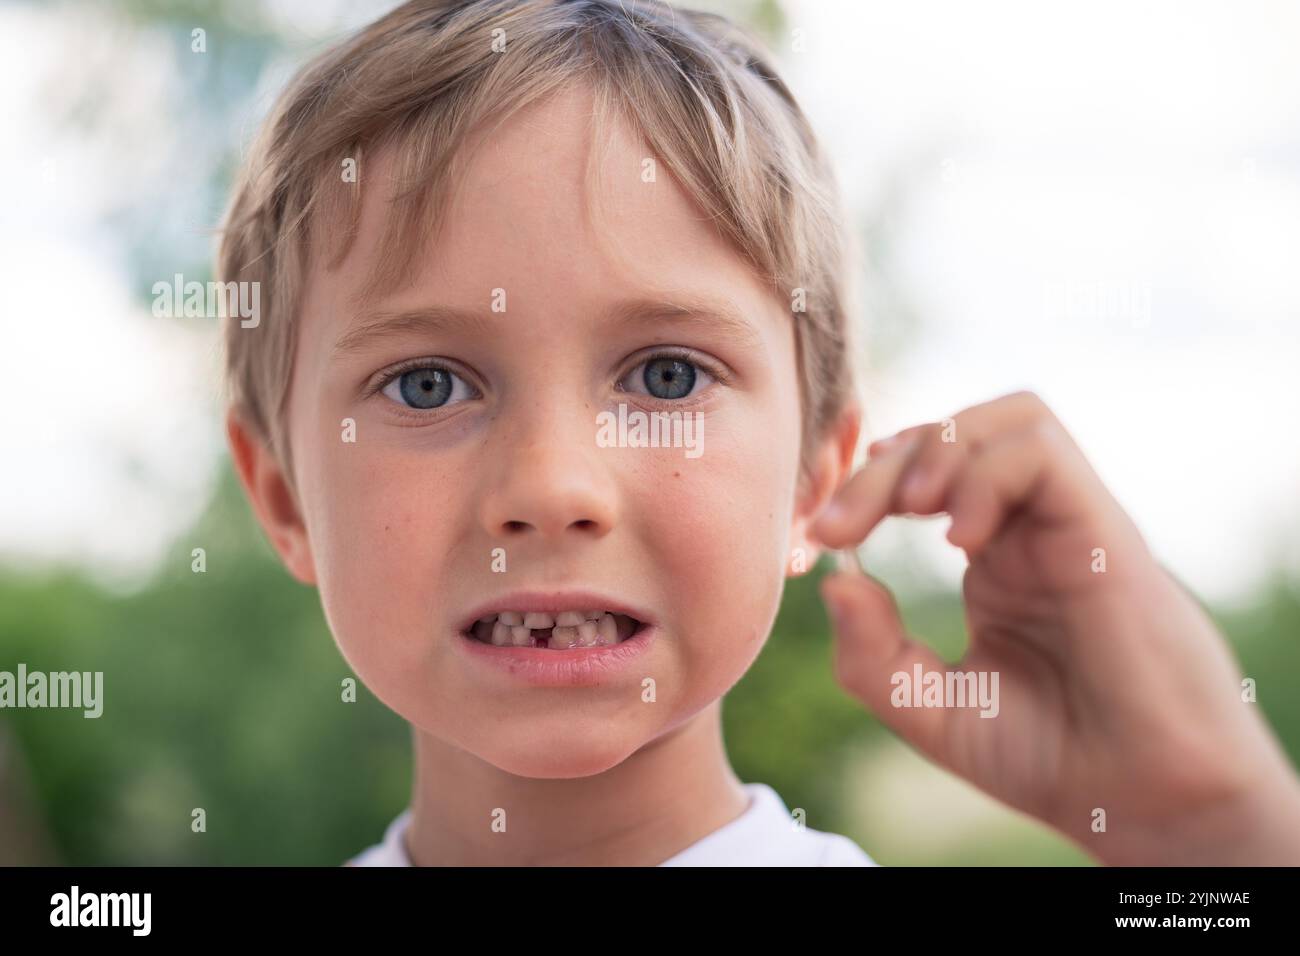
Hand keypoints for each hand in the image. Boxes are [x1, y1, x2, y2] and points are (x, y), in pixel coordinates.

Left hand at [810, 391, 1299, 864]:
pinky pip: (1042, 452)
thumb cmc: (1052, 758)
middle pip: (951, 436)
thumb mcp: (929, 710)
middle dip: (877, 469)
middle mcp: (1029, 530)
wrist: (1143, 803)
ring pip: (1008, 418)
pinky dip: (986, 472)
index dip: (859, 488)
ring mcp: (1067, 524)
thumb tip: (833, 581)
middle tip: (834, 529)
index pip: (922, 474)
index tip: (816, 539)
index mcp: (992, 559)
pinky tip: (959, 540)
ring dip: (938, 448)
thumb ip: (872, 655)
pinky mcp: (1101, 529)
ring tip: (903, 512)